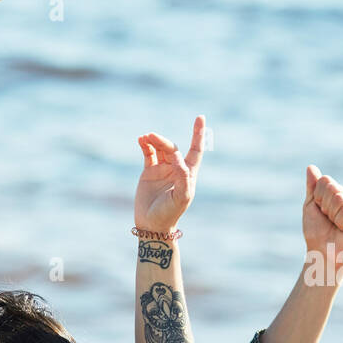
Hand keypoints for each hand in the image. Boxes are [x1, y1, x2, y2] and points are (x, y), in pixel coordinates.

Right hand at [135, 116, 204, 232]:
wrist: (152, 224)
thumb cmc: (170, 213)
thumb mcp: (181, 197)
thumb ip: (183, 177)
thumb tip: (177, 158)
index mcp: (188, 173)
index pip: (195, 150)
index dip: (198, 134)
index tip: (200, 117)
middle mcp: (176, 168)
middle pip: (173, 148)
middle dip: (163, 140)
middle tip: (151, 136)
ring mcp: (162, 169)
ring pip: (160, 148)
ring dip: (154, 141)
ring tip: (145, 138)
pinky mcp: (149, 171)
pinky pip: (148, 153)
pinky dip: (145, 145)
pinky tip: (141, 140)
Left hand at [303, 165, 342, 259]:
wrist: (322, 252)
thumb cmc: (317, 232)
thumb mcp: (311, 206)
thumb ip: (313, 187)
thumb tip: (311, 167)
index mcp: (340, 192)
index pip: (326, 180)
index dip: (318, 197)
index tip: (321, 211)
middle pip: (333, 188)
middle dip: (325, 206)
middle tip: (329, 220)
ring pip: (340, 198)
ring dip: (332, 215)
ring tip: (336, 225)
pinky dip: (340, 221)